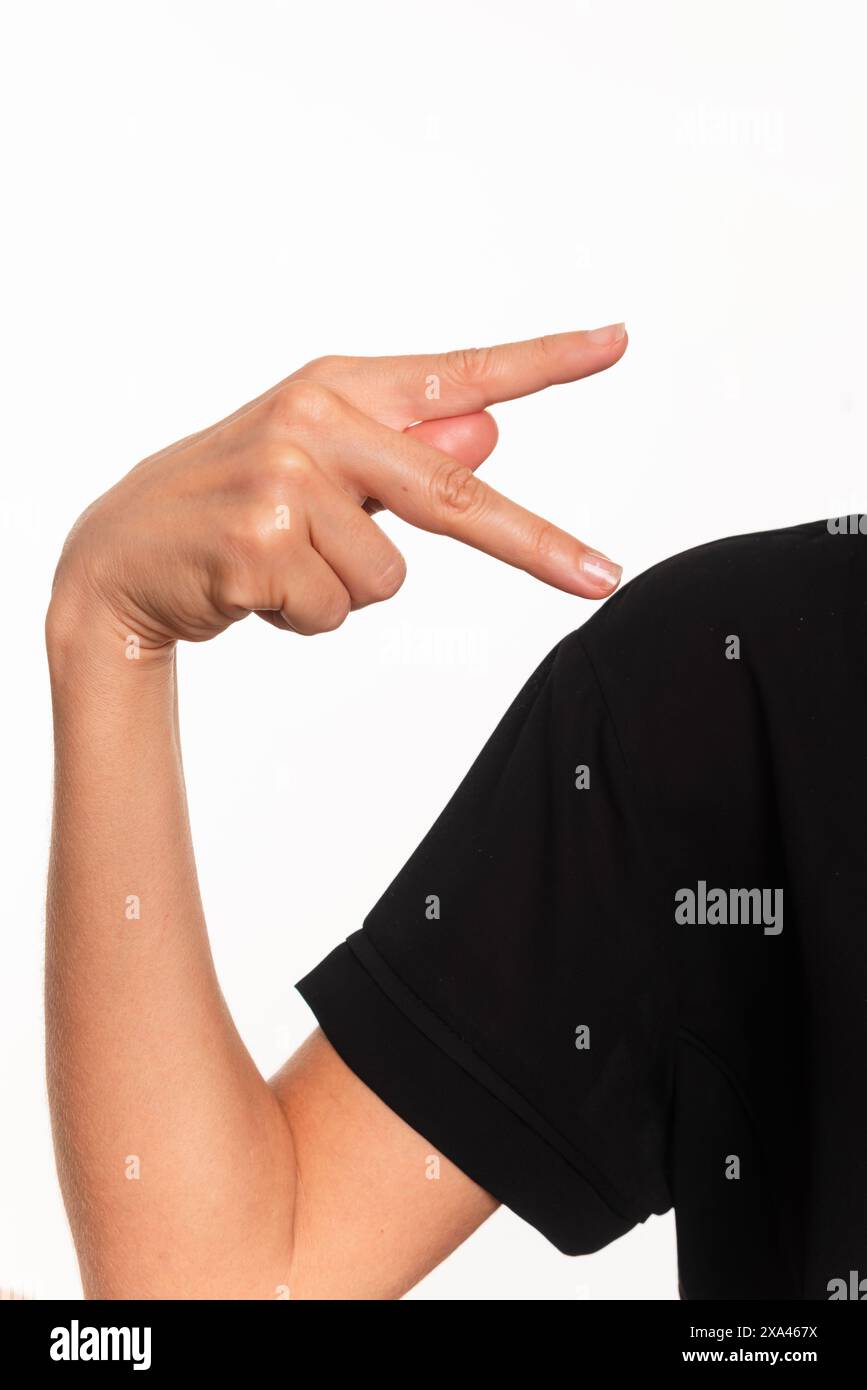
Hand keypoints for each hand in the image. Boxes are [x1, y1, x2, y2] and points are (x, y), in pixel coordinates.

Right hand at [49, 327, 626, 649]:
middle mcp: (316, 420)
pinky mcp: (262, 543)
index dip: (542, 361)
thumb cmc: (233, 503)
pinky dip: (303, 618)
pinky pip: (335, 611)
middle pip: (456, 497)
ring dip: (340, 591)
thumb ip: (402, 452)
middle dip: (536, 546)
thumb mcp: (318, 464)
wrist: (121, 552)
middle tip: (601, 578)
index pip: (458, 373)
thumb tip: (488, 434)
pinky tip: (253, 587)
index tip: (615, 342)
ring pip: (387, 578)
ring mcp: (286, 479)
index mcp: (338, 389)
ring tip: (279, 563)